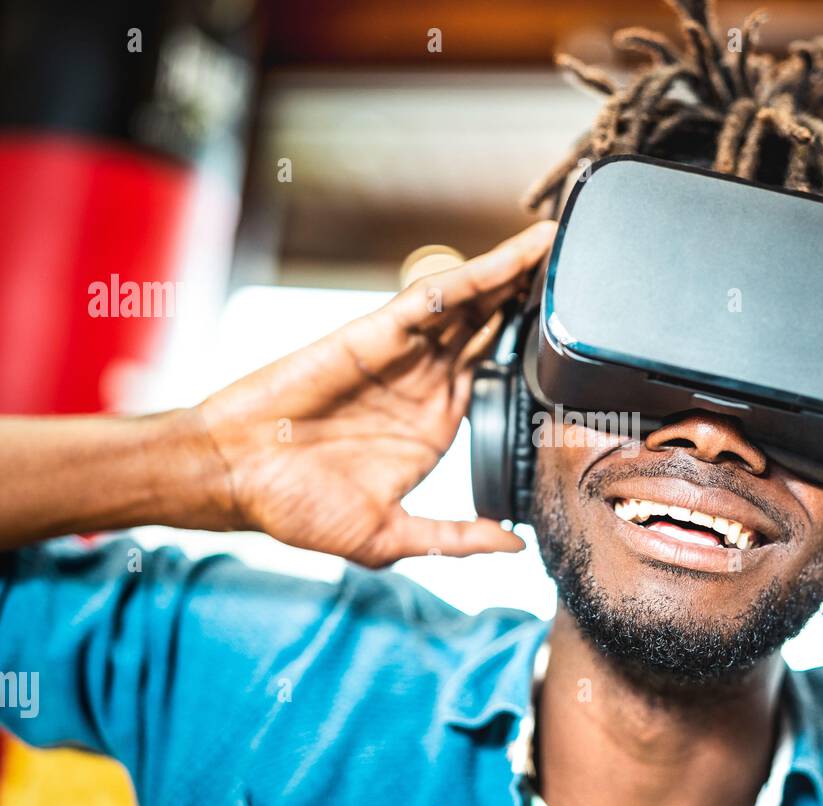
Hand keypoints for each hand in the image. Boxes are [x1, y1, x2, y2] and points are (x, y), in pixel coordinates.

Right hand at [190, 221, 555, 566]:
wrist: (235, 476)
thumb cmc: (299, 508)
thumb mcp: (389, 537)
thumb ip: (453, 538)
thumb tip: (513, 542)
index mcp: (437, 426)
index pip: (501, 380)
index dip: (539, 359)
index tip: (585, 343)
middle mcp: (426, 383)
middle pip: (494, 330)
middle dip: (536, 300)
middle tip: (587, 269)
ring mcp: (405, 355)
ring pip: (473, 306)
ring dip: (515, 274)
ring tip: (560, 244)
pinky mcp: (378, 334)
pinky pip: (434, 299)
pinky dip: (475, 276)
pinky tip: (513, 257)